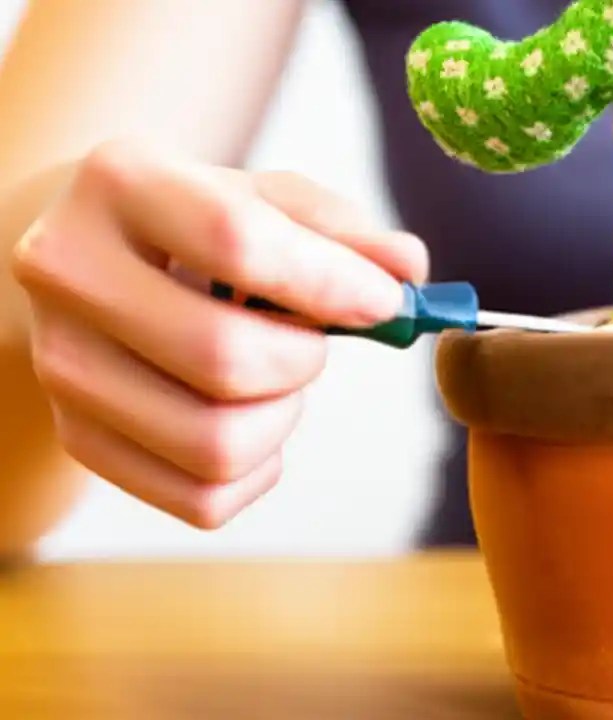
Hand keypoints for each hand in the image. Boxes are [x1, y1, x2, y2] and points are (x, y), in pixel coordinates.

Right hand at [10, 140, 426, 527]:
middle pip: (224, 358)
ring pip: (214, 444)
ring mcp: (60, 363)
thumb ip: (346, 231)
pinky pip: (202, 499)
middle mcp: (67, 270)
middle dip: (303, 359)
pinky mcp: (77, 437)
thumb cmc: (200, 224)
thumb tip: (408, 269)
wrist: (96, 259)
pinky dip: (258, 471)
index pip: (237, 242)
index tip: (385, 302)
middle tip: (310, 339)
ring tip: (275, 375)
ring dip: (281, 419)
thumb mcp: (269, 199)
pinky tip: (253, 420)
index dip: (332, 283)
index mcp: (121, 182)